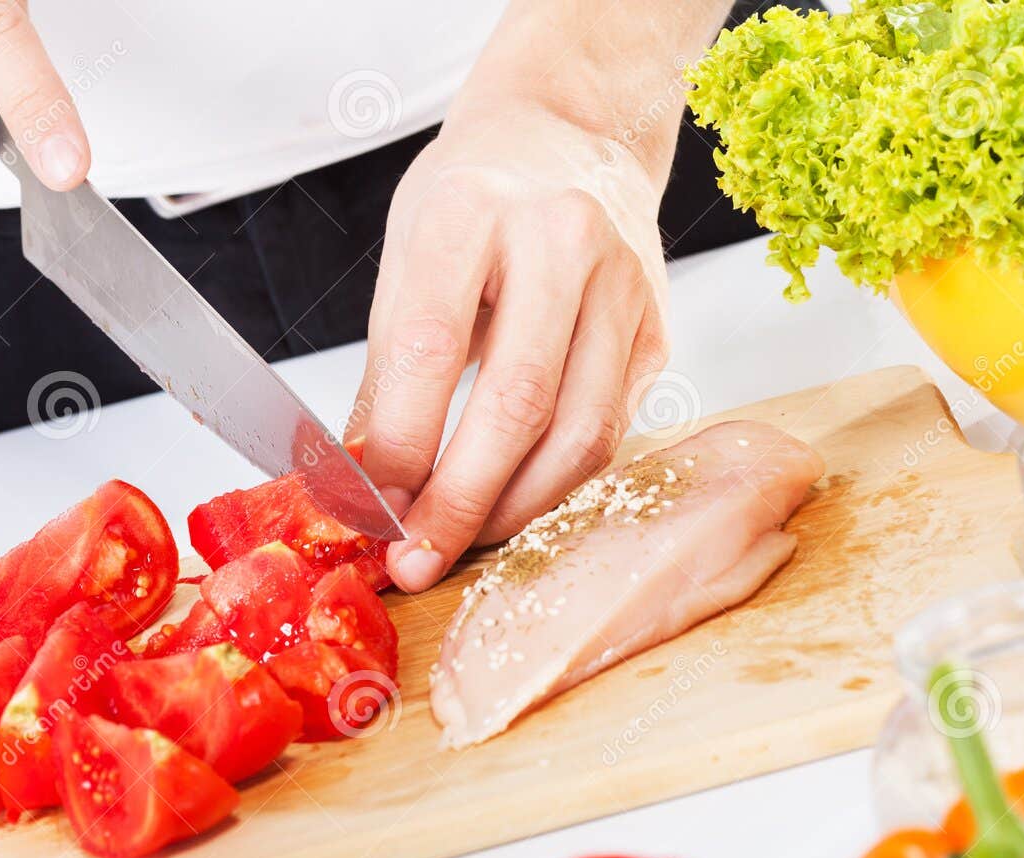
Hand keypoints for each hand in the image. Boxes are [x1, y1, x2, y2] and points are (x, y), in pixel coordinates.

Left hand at [350, 101, 669, 592]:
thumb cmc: (476, 196)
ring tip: (462, 542)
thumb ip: (390, 370)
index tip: (370, 509)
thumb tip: (365, 482)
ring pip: (580, 433)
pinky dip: (557, 483)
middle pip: (517, 403)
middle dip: (460, 502)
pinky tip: (516, 502)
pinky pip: (611, 430)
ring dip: (516, 508)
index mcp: (473, 208)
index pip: (432, 350)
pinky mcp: (658, 329)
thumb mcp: (408, 254)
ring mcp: (625, 286)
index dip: (400, 446)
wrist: (573, 130)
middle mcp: (562, 239)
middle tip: (416, 561)